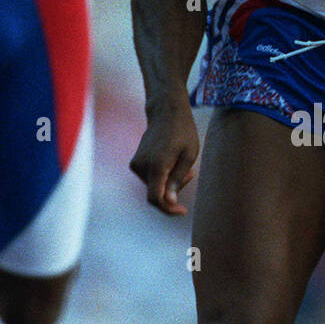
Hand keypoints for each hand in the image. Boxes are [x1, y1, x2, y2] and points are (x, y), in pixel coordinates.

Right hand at [130, 96, 198, 215]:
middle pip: (156, 194)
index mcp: (156, 165)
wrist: (165, 112)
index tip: (182, 211)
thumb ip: (177, 179)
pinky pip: (149, 179)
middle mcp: (141, 166)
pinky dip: (162, 177)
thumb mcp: (188, 155)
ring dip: (169, 183)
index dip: (168, 209)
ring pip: (153, 186)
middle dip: (173, 192)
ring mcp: (136, 164)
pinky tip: (172, 164)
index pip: (155, 198)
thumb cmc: (182, 131)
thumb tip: (168, 201)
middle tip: (189, 175)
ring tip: (182, 166)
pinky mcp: (135, 163)